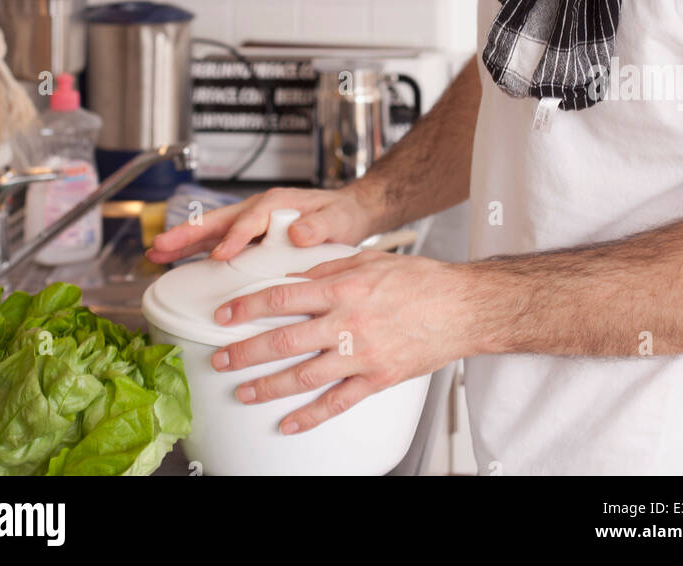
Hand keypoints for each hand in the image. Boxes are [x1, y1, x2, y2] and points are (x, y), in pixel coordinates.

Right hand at [146, 184, 381, 264]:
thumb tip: (298, 233)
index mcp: (276, 204)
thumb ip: (320, 225)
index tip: (221, 256)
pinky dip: (197, 252)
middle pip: (217, 220)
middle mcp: (259, 209)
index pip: (249, 220)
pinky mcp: (250, 236)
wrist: (349, 213)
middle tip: (160, 246)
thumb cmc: (343, 214)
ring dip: (183, 242)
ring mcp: (251, 223)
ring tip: (155, 254)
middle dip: (187, 233)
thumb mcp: (338, 218)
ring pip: (211, 231)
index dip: (234, 237)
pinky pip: (219, 243)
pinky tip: (179, 264)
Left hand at [209, 250, 478, 433]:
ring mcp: (362, 354)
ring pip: (304, 375)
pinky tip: (290, 423)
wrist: (462, 306)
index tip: (224, 314)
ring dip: (268, 386)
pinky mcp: (378, 379)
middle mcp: (348, 322)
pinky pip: (338, 402)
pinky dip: (311, 416)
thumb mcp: (369, 259)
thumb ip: (329, 266)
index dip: (247, 306)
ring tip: (244, 392)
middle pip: (284, 339)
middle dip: (246, 351)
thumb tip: (293, 276)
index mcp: (343, 287)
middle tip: (220, 359)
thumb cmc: (420, 280)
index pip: (282, 297)